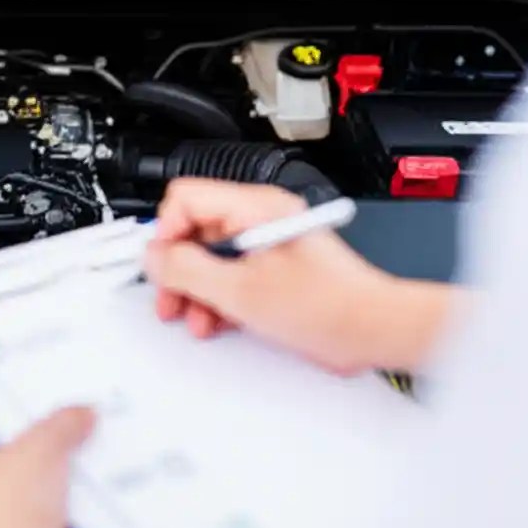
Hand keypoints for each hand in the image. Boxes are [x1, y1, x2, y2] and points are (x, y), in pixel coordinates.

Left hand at [0, 407, 95, 527]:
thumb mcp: (37, 453)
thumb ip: (60, 425)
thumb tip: (78, 415)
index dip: (10, 406)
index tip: (40, 398)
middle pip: (12, 455)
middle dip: (46, 446)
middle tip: (74, 429)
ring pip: (35, 491)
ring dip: (62, 482)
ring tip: (86, 466)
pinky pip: (51, 520)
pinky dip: (70, 513)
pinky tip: (88, 504)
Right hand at [144, 179, 449, 373]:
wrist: (372, 328)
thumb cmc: (328, 305)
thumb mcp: (240, 291)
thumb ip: (188, 270)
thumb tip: (154, 257)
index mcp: (254, 207)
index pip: (186, 199)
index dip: (166, 235)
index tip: (162, 267)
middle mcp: (260, 217)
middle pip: (195, 229)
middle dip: (178, 268)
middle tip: (170, 298)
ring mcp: (268, 242)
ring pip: (211, 255)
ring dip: (196, 288)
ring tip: (195, 317)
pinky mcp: (275, 268)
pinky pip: (232, 272)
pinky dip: (219, 296)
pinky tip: (217, 320)